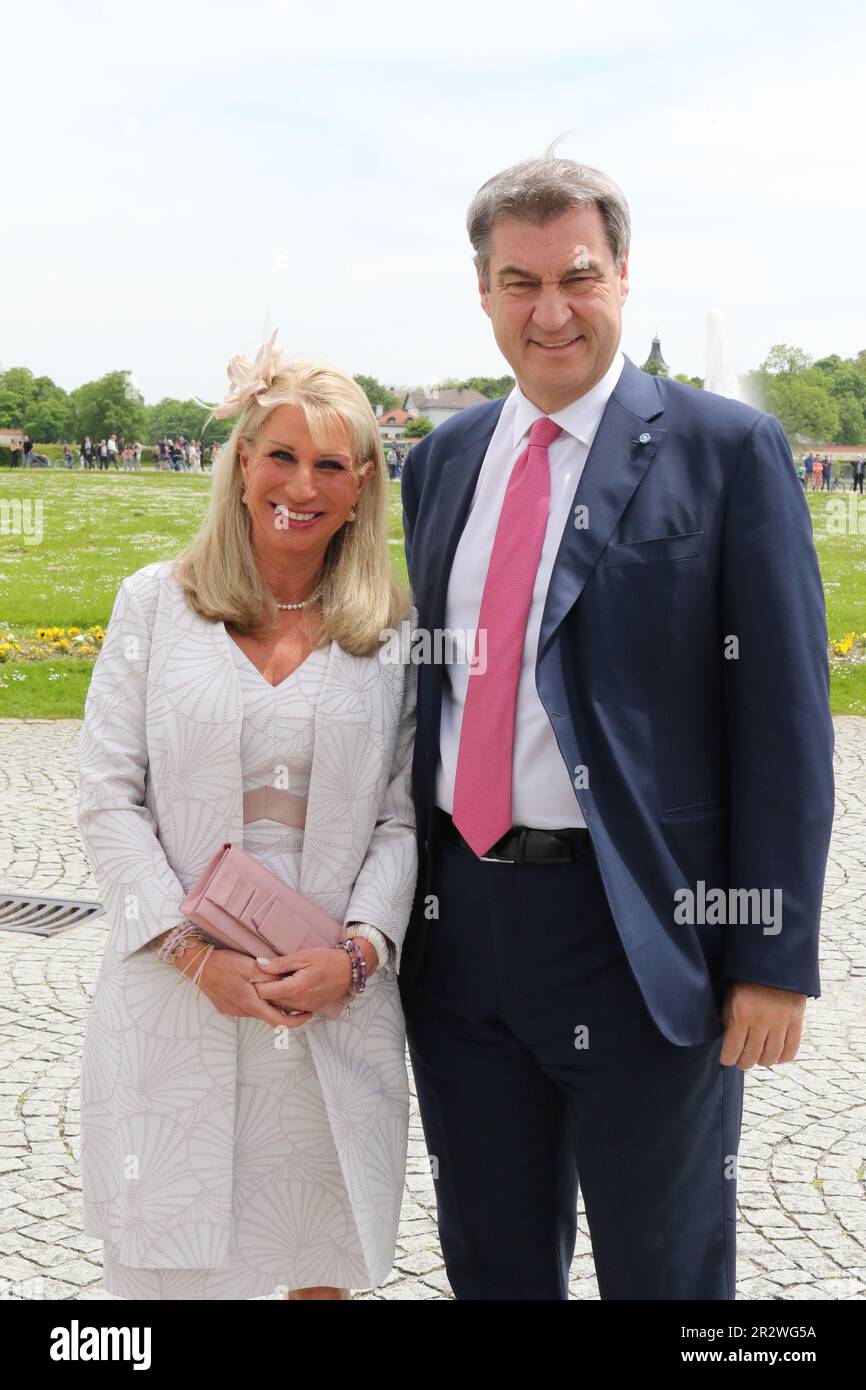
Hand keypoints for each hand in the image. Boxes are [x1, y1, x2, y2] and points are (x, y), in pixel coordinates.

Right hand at [174, 943, 305, 1027]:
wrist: (198, 966)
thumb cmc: (224, 964)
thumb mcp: (250, 966)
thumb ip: (270, 976)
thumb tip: (286, 982)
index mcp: (251, 1005)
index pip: (279, 1021)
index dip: (296, 1021)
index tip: (308, 1015)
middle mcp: (243, 1012)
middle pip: (269, 1015)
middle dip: (283, 1009)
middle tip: (296, 998)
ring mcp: (233, 1010)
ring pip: (257, 1010)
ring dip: (268, 1004)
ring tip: (277, 989)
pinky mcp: (226, 1007)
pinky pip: (246, 1007)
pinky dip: (255, 1001)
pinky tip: (255, 988)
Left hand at [254, 942, 376, 1014]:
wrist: (348, 971)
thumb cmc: (327, 960)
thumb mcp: (303, 956)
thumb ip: (280, 963)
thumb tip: (259, 964)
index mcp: (295, 988)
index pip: (264, 992)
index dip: (257, 983)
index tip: (258, 973)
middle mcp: (298, 1002)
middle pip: (269, 1001)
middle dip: (265, 989)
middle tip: (267, 975)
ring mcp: (304, 1008)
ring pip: (279, 1006)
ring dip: (275, 995)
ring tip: (279, 980)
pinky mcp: (310, 1010)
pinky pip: (290, 1009)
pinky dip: (286, 1000)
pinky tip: (289, 988)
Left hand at [719, 981, 806, 1068]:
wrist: (775, 962)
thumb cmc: (748, 979)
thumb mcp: (731, 996)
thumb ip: (728, 1019)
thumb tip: (728, 1041)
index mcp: (741, 1014)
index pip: (732, 1050)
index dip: (728, 1059)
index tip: (727, 1059)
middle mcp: (761, 1021)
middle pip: (751, 1056)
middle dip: (743, 1063)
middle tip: (742, 1061)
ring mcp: (780, 1022)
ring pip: (771, 1056)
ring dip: (762, 1061)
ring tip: (758, 1058)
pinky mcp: (796, 1021)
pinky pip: (791, 1049)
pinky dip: (782, 1058)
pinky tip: (776, 1056)